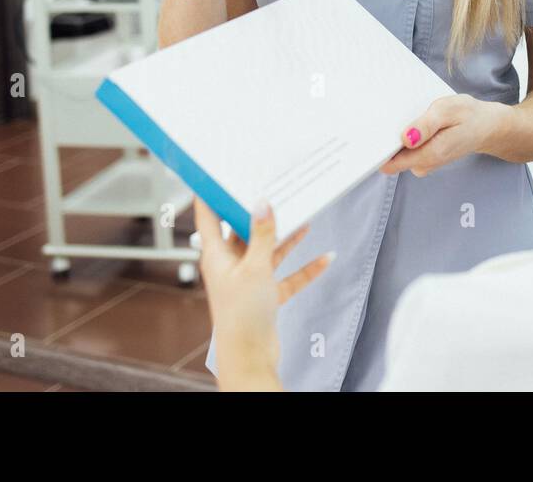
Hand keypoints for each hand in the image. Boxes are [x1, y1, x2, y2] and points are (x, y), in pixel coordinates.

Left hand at [193, 199, 332, 387]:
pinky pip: (287, 276)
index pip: (208, 216)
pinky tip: (324, 258)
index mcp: (216, 255)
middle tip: (273, 188)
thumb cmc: (241, 316)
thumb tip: (262, 203)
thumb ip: (261, 235)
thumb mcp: (255, 267)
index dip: (210, 194)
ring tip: (305, 217)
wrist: (250, 358)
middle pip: (244, 231)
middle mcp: (231, 265)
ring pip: (269, 251)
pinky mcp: (265, 296)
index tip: (216, 173)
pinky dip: (304, 268)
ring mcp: (249, 281)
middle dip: (259, 213)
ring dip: (286, 237)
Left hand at [380, 94, 508, 177]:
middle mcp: (424, 164)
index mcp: (430, 154)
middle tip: (391, 116)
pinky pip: (406, 151)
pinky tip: (414, 124)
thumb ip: (427, 125)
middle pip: (391, 158)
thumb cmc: (468, 115)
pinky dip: (406, 137)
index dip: (378, 150)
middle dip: (388, 139)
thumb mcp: (449, 110)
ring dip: (397, 136)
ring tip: (408, 117)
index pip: (391, 163)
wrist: (487, 127)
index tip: (369, 134)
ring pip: (397, 154)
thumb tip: (405, 138)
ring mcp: (424, 164)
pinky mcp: (424, 159)